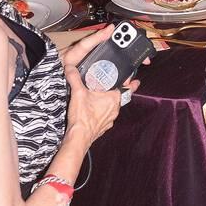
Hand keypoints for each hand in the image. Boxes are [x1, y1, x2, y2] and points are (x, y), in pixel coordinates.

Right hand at [61, 25, 140, 144]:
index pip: (128, 89)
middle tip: (109, 85)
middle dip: (114, 91)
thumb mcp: (77, 93)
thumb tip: (70, 68)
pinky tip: (93, 110)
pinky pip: (105, 116)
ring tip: (98, 96)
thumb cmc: (83, 117)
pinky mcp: (104, 126)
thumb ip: (74, 78)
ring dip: (107, 102)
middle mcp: (115, 109)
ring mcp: (110, 119)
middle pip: (119, 97)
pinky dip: (101, 112)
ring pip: (112, 107)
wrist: (79, 138)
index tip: (135, 80)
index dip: (132, 84)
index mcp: (113, 99)